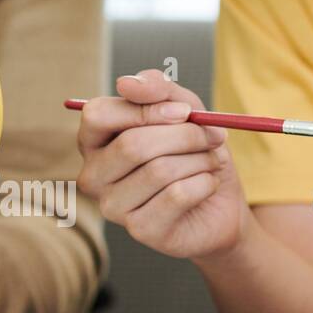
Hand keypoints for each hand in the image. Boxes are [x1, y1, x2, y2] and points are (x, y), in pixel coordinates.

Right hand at [76, 69, 248, 259]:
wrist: (220, 202)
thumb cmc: (192, 152)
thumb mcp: (182, 109)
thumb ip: (157, 89)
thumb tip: (126, 83)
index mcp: (94, 141)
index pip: (98, 115)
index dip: (145, 109)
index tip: (184, 112)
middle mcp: (93, 175)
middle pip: (132, 145)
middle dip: (184, 136)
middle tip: (213, 135)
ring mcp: (113, 207)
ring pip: (159, 170)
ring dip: (199, 159)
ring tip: (211, 161)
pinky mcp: (140, 230)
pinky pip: (177, 196)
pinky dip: (205, 183)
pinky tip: (207, 185)